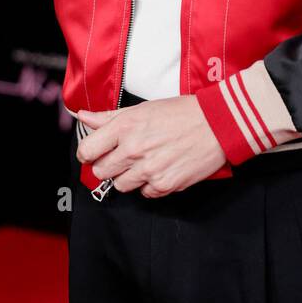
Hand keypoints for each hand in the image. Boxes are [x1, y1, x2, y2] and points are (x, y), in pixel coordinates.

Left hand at [76, 96, 227, 196]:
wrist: (217, 124)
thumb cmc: (182, 113)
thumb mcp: (143, 108)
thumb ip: (109, 117)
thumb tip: (83, 117)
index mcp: (125, 126)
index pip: (87, 151)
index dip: (89, 153)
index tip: (96, 153)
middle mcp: (133, 149)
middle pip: (100, 172)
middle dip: (109, 166)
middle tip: (124, 157)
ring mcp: (148, 169)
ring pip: (120, 185)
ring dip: (129, 176)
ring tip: (146, 162)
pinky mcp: (164, 185)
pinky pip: (144, 193)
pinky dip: (150, 185)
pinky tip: (161, 169)